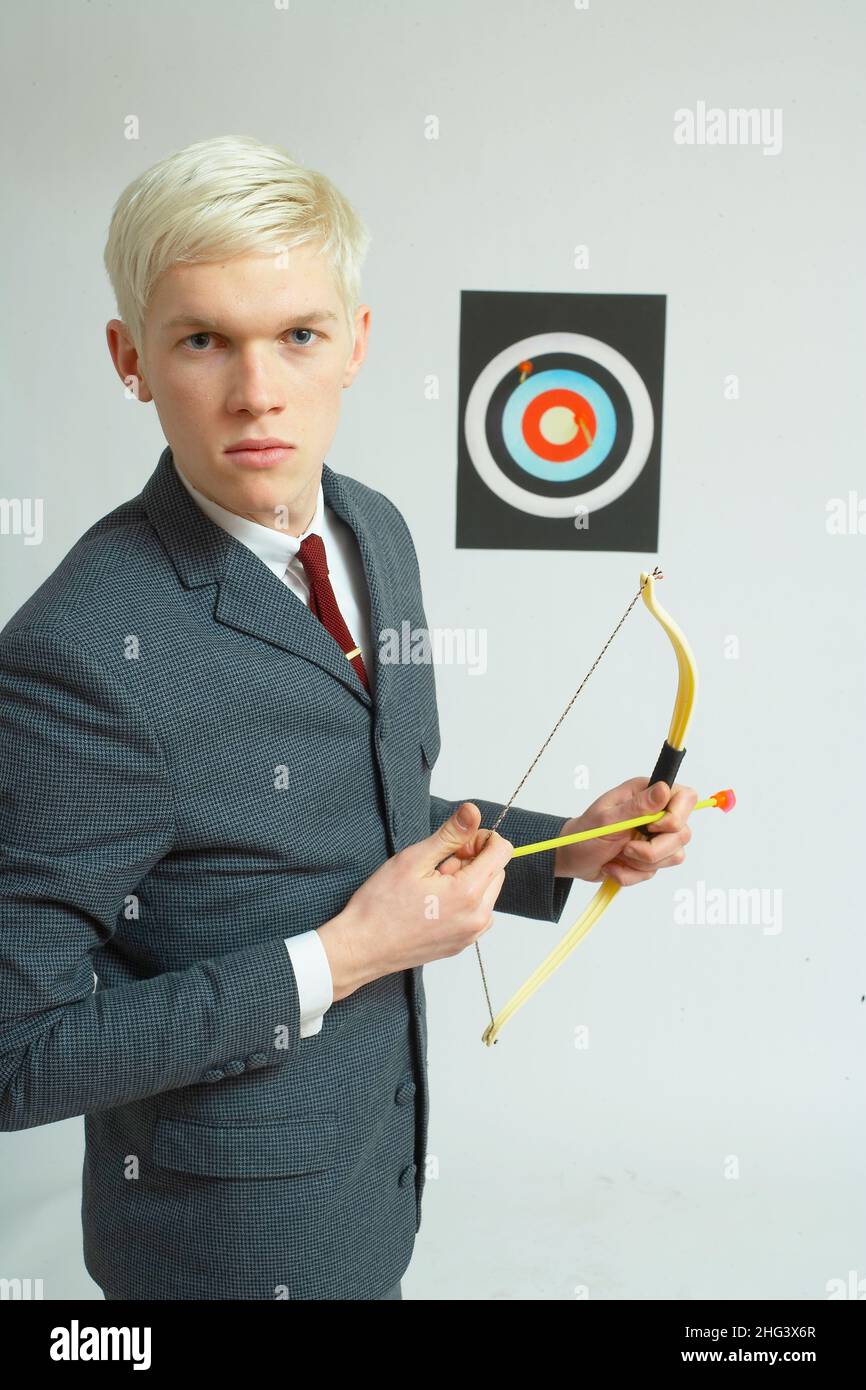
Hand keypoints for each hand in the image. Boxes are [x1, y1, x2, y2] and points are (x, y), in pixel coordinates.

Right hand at [317, 802, 512, 998]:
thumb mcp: (414, 859)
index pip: (502, 851)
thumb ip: (450, 834)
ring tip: (431, 887)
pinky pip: (476, 912)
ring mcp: (471, 934)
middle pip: (496, 870)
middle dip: (472, 860)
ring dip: (468, 881)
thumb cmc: (381, 905)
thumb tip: (473, 811)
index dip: (480, 838)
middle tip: (436, 866)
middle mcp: (478, 917)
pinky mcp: (462, 943)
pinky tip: (432, 903)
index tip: (455, 843)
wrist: (362, 948)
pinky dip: (462, 901)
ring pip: (487, 892)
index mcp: (469, 893)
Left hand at [553, 777, 697, 886]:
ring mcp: (656, 836)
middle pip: (682, 833)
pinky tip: (616, 865)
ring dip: (640, 863)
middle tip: (626, 848)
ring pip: (674, 855)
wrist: (572, 859)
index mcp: (647, 794)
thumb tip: (664, 789)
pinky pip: (657, 871)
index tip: (651, 827)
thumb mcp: (607, 819)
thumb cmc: (584, 834)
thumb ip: (638, 806)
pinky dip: (633, 874)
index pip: (685, 797)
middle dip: (653, 850)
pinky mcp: (652, 857)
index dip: (676, 816)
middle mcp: (656, 812)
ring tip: (618, 855)